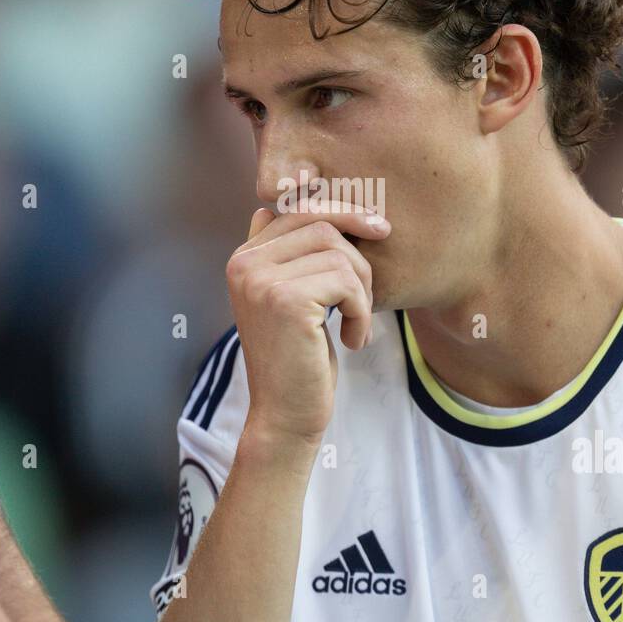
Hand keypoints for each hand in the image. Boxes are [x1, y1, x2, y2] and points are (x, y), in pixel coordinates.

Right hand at [225, 204, 389, 444]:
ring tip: (356, 325)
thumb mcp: (288, 299)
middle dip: (358, 258)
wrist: (286, 415)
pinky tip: (353, 340)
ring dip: (362, 291)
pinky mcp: (285, 300)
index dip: (344, 215)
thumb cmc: (298, 358)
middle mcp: (244, 263)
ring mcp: (261, 280)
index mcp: (243, 258)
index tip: (378, 231)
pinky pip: (347, 283)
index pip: (300, 210)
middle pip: (323, 224)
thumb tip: (272, 206)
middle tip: (366, 299)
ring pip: (340, 254)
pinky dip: (362, 312)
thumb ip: (281, 256)